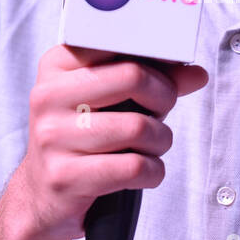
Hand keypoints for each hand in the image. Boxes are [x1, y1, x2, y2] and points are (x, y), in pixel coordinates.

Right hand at [14, 44, 207, 239]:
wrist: (43, 196)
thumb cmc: (83, 139)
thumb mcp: (110, 101)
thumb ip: (152, 81)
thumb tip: (196, 74)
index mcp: (56, 66)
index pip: (118, 43)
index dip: (154, 62)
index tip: (164, 79)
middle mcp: (48, 96)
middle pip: (133, 77)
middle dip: (163, 98)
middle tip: (161, 114)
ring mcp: (52, 137)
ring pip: (138, 127)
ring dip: (160, 141)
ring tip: (152, 147)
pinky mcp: (64, 177)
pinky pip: (134, 167)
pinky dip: (153, 172)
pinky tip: (144, 173)